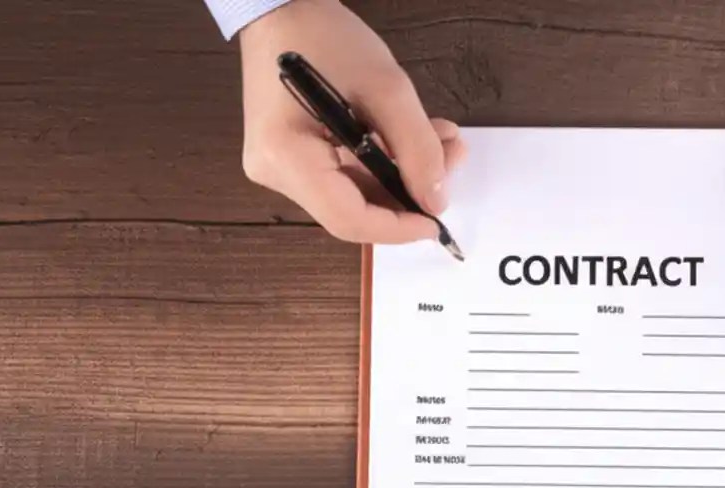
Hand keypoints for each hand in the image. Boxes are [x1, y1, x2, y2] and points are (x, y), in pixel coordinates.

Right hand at [237, 0, 465, 243]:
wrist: (282, 8)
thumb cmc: (324, 37)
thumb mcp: (386, 89)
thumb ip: (417, 148)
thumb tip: (435, 201)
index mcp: (285, 156)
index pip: (348, 219)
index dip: (397, 228)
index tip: (436, 220)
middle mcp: (274, 171)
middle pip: (352, 209)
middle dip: (407, 192)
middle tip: (450, 161)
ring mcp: (279, 166)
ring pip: (353, 195)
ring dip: (401, 175)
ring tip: (441, 143)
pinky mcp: (291, 157)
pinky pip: (343, 176)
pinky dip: (382, 164)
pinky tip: (412, 139)